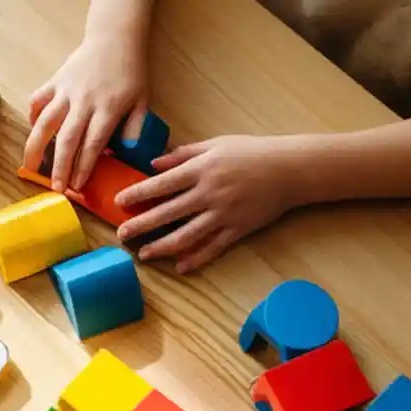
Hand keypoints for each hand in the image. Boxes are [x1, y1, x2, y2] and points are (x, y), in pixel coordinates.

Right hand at [24, 34, 147, 191]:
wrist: (114, 38)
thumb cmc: (130, 72)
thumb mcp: (142, 101)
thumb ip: (134, 128)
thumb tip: (123, 154)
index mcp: (108, 109)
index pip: (92, 144)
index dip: (83, 167)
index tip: (76, 186)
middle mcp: (84, 102)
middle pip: (67, 139)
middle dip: (59, 166)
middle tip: (55, 188)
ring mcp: (66, 91)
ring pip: (45, 122)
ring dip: (36, 147)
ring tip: (30, 166)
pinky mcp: (55, 81)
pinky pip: (38, 100)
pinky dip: (32, 116)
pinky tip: (32, 130)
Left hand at [116, 135, 300, 272]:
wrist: (290, 169)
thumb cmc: (251, 152)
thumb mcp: (215, 144)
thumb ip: (183, 155)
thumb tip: (153, 164)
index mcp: (201, 169)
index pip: (161, 184)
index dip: (138, 194)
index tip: (119, 203)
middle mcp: (209, 193)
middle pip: (167, 213)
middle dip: (141, 225)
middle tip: (121, 235)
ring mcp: (223, 214)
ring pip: (186, 235)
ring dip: (162, 247)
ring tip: (144, 254)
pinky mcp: (238, 229)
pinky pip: (213, 247)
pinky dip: (196, 258)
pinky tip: (180, 266)